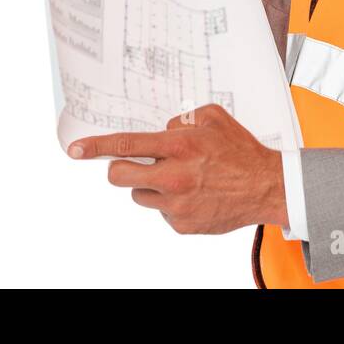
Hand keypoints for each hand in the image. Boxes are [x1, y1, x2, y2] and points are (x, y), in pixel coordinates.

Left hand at [67, 104, 288, 233]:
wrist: (267, 187)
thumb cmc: (240, 151)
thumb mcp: (213, 118)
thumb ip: (183, 119)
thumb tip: (164, 130)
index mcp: (178, 146)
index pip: (126, 146)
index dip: (95, 147)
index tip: (76, 150)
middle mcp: (173, 176)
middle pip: (121, 177)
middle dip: (120, 170)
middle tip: (133, 166)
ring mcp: (176, 204)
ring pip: (140, 195)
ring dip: (150, 187)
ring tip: (178, 179)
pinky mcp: (182, 224)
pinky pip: (162, 212)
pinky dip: (171, 203)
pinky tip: (193, 194)